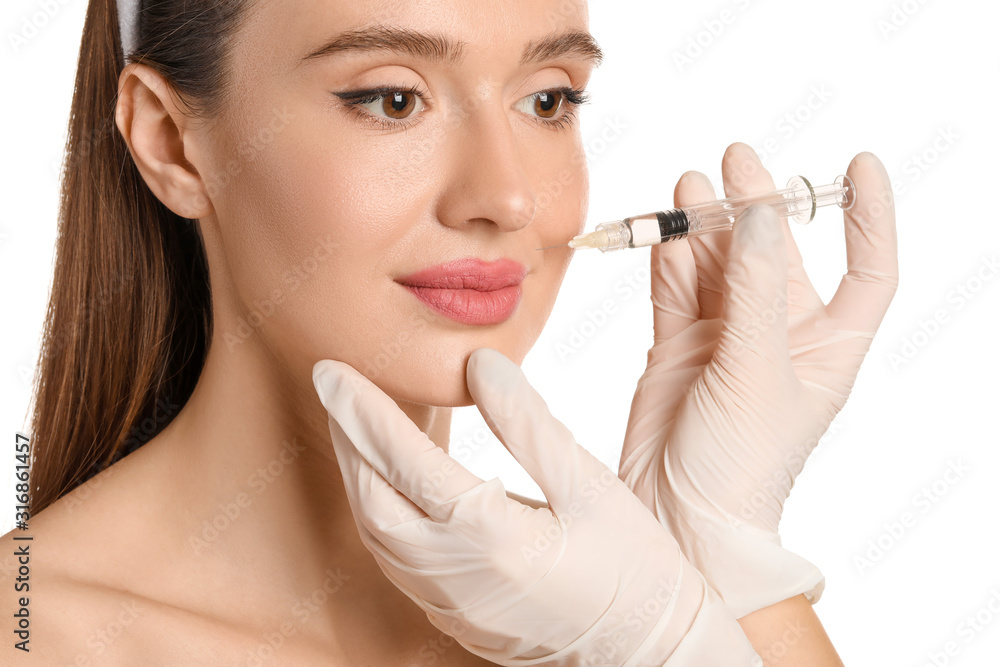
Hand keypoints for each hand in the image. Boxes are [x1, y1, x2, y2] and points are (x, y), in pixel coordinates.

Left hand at [313, 347, 762, 665]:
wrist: (646, 653)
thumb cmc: (631, 568)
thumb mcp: (590, 486)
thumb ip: (530, 424)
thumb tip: (478, 364)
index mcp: (490, 536)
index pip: (405, 461)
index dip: (363, 411)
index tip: (332, 370)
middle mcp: (454, 574)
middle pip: (373, 499)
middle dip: (347, 439)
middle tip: (334, 386)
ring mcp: (449, 601)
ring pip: (376, 534)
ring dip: (357, 475)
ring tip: (353, 426)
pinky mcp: (454, 614)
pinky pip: (393, 559)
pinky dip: (378, 511)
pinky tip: (387, 484)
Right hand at [618, 143, 897, 617]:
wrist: (676, 516)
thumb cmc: (740, 465)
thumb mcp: (758, 372)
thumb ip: (754, 291)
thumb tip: (755, 215)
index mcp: (826, 348)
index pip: (867, 271)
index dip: (868, 219)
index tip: (857, 166)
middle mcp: (779, 337)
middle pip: (774, 254)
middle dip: (757, 205)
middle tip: (736, 160)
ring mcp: (725, 339)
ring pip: (718, 264)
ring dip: (705, 226)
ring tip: (690, 185)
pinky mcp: (678, 346)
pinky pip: (676, 289)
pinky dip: (669, 258)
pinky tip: (665, 229)